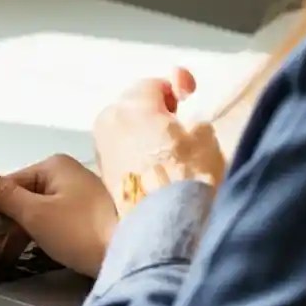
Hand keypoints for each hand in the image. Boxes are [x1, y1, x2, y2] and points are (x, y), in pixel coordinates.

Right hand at [0, 155, 116, 277]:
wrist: (134, 255)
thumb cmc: (81, 232)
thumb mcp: (34, 214)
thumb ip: (2, 194)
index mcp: (54, 166)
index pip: (10, 183)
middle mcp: (69, 174)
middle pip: (25, 197)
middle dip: (9, 224)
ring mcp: (83, 194)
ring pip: (41, 210)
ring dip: (25, 232)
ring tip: (13, 257)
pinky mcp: (93, 215)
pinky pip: (58, 220)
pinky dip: (45, 235)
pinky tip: (40, 251)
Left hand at [94, 68, 225, 215]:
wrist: (163, 222)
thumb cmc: (189, 174)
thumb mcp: (204, 136)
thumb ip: (191, 119)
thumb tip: (183, 125)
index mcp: (133, 104)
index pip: (154, 83)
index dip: (177, 86)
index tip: (190, 97)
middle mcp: (109, 119)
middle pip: (134, 104)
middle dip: (156, 110)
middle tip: (181, 128)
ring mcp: (101, 145)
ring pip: (125, 127)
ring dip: (144, 132)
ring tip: (169, 151)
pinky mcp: (101, 170)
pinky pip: (121, 149)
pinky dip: (135, 152)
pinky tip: (154, 167)